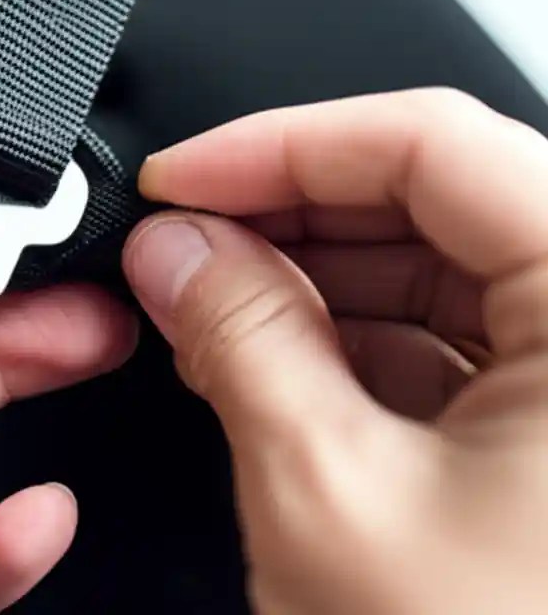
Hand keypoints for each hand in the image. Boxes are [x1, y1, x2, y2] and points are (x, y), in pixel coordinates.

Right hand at [122, 88, 547, 613]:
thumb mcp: (326, 493)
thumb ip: (238, 339)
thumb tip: (177, 252)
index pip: (430, 143)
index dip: (279, 144)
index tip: (180, 179)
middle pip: (440, 198)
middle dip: (285, 215)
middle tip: (176, 247)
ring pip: (445, 270)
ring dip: (313, 280)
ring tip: (205, 307)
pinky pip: (458, 345)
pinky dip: (355, 343)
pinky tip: (270, 358)